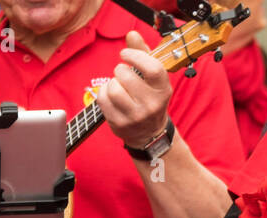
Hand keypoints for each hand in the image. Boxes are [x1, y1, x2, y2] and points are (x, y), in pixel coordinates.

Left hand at [98, 31, 172, 150]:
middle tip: (123, 75)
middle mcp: (152, 104)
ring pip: (113, 88)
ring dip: (111, 83)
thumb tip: (132, 34)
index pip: (152, 67)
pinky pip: (102, 99)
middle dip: (119, 70)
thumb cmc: (148, 97)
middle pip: (125, 75)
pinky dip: (103, 94)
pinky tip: (111, 97)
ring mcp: (136, 116)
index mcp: (163, 90)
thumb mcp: (152, 77)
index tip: (125, 53)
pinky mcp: (120, 124)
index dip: (135, 55)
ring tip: (118, 87)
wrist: (149, 133)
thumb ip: (143, 53)